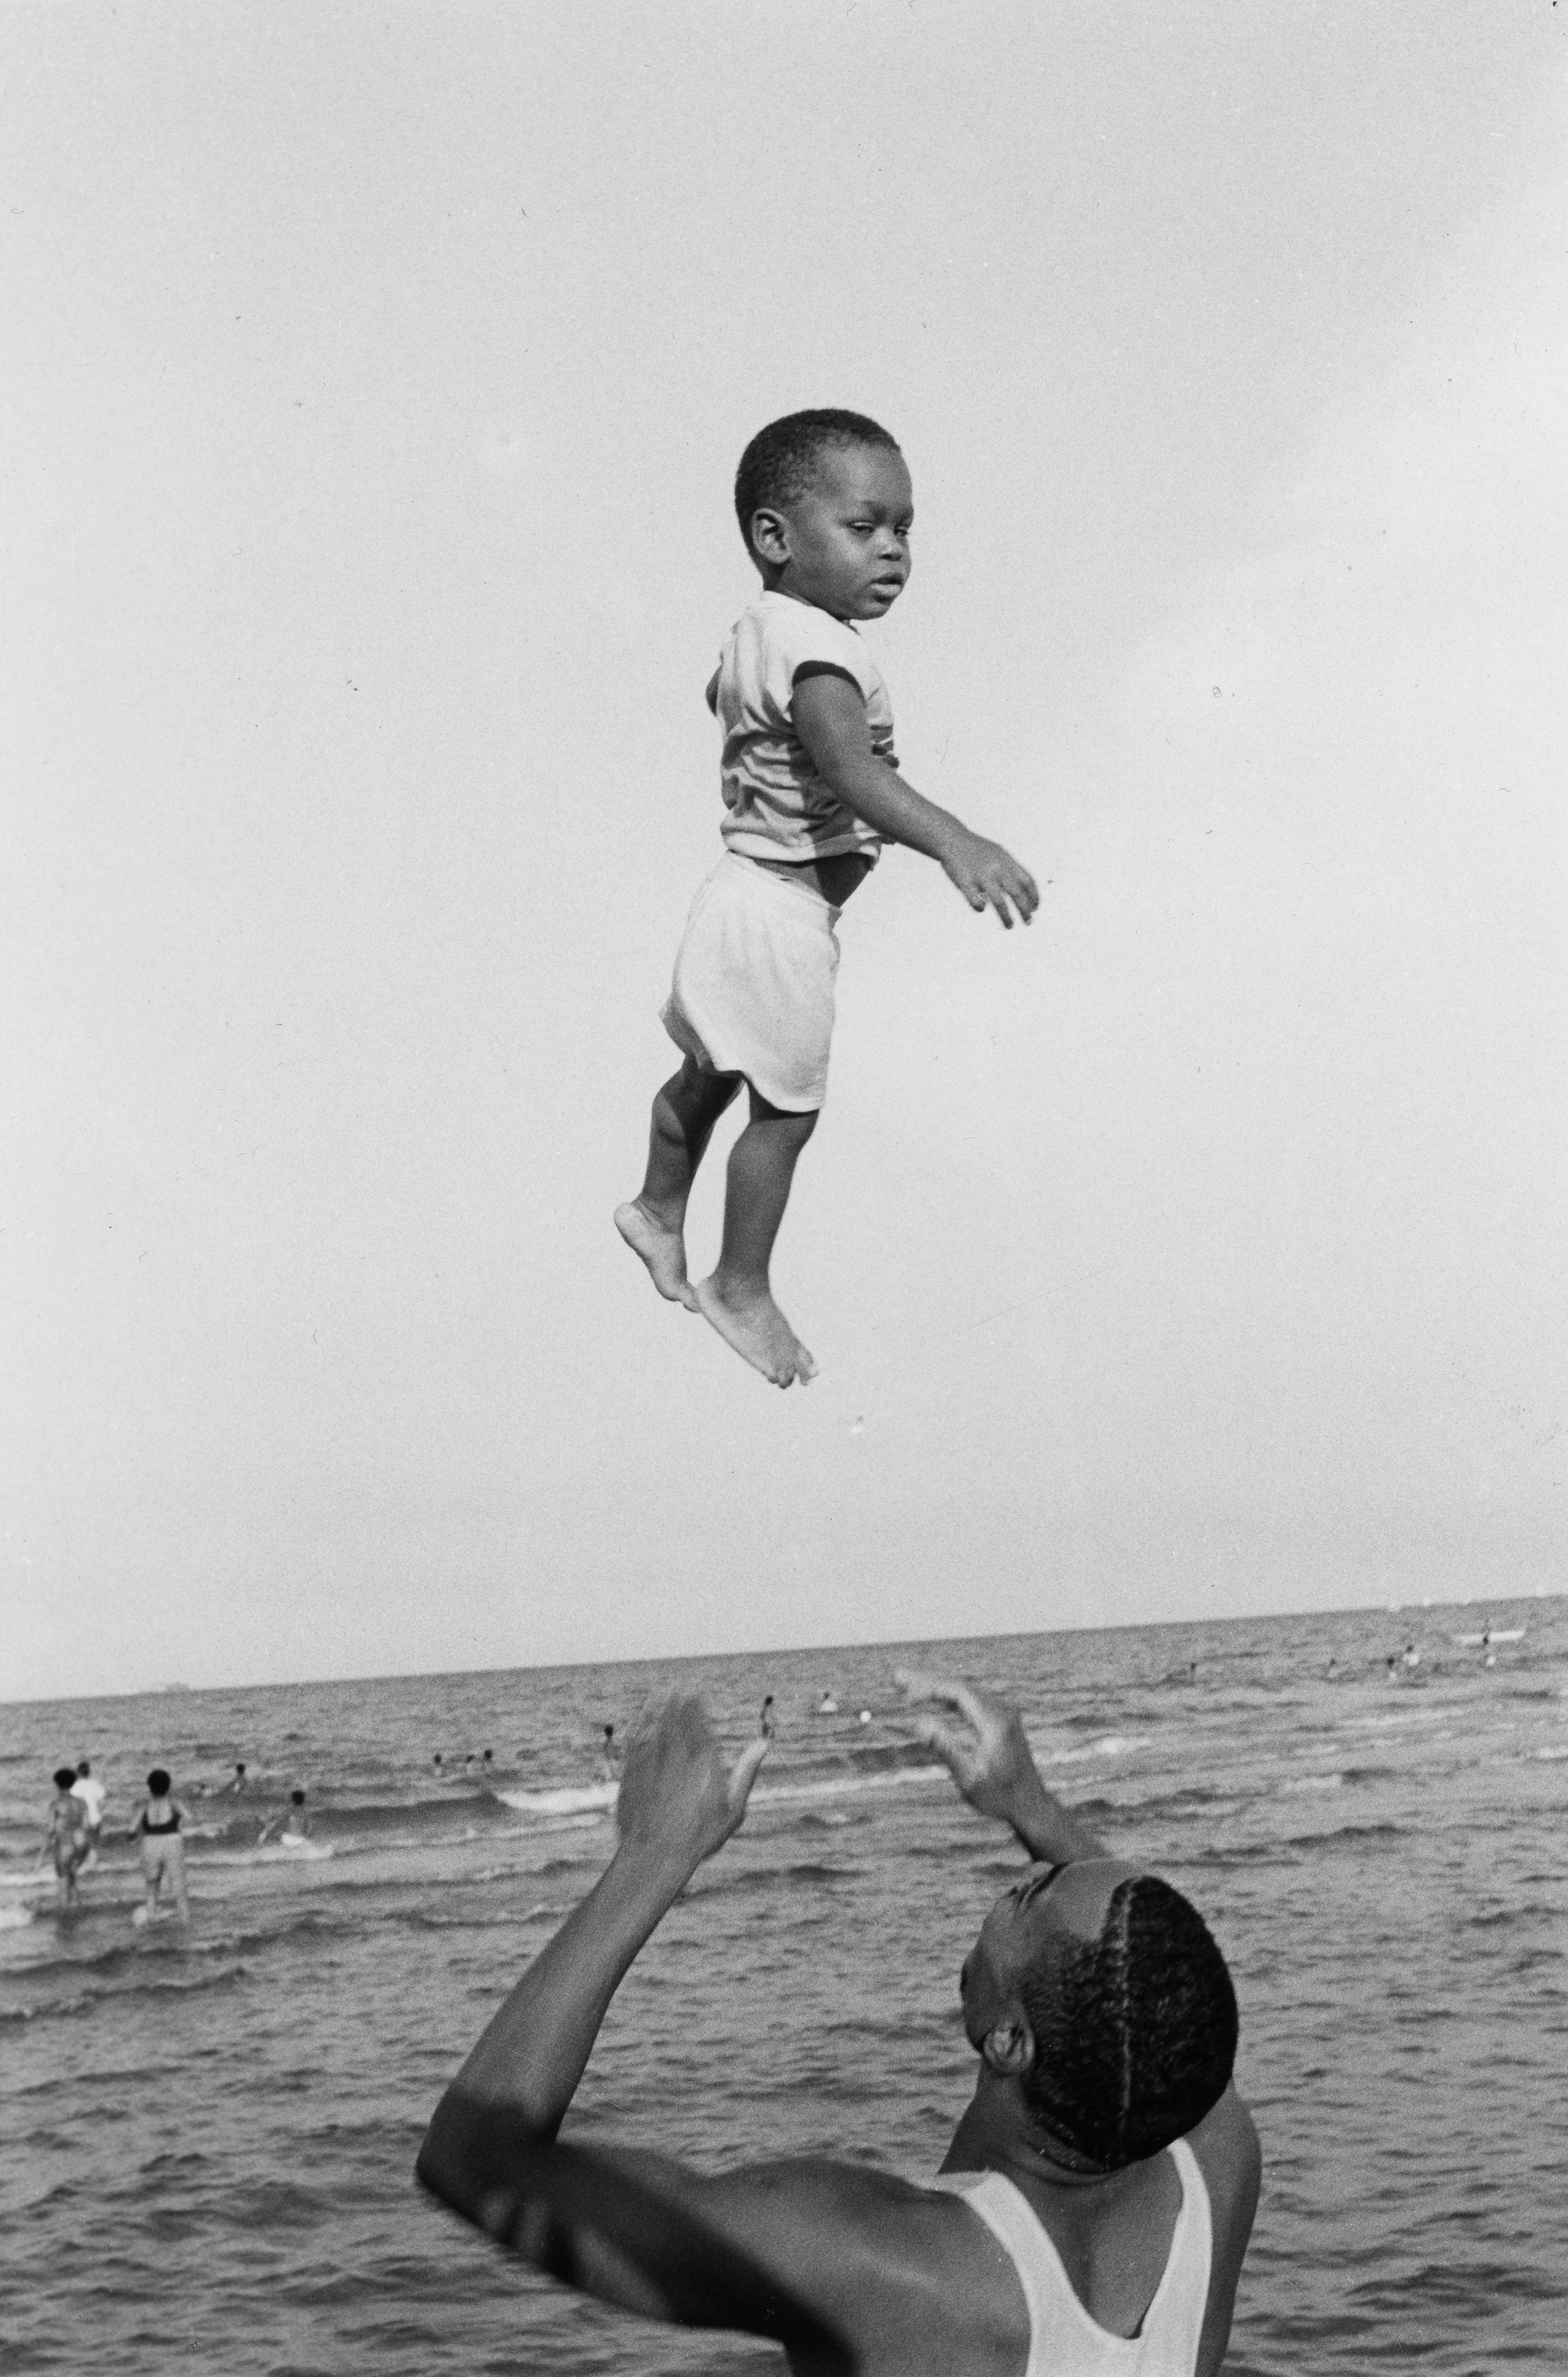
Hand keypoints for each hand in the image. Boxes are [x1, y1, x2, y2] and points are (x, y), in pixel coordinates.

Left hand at [616, 1692, 769, 1877]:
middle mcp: (677, 1755)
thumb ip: (747, 1772)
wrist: (657, 1855)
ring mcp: (651, 1762)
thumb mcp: (733, 1809)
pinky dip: (639, 1727)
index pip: (699, 1721)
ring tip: (659, 1695)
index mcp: (703, 1761)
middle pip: (675, 1718)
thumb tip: (763, 1744)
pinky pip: (636, 1741)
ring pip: (655, 1725)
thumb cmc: (701, 1836)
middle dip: (676, 1701)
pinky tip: (640, 1721)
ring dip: (657, 1707)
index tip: (695, 1692)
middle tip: (677, 1687)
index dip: (696, 1704)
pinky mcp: (632, 1772)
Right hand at [896, 1669, 1043, 1826]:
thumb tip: (918, 1723)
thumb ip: (945, 1748)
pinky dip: (950, 1699)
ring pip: (965, 1692)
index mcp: (995, 1722)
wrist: (1032, 1806)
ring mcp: (1004, 1714)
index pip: (958, 1691)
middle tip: (897, 1676)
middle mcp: (1002, 1712)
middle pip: (959, 1686)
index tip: (904, 1691)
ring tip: (907, 1686)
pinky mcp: (1002, 1721)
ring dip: (937, 1688)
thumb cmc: (1001, 1797)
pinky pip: (972, 1701)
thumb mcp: (969, 1778)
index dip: (929, 1687)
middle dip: (927, 1681)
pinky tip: (934, 1701)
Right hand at [939, 832, 1038, 927]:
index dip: (1034, 896)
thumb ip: (1012, 868)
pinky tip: (982, 908)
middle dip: (1025, 911)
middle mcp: (997, 868)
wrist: (952, 839)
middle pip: (1017, 894)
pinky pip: (976, 902)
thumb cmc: (978, 849)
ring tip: (1010, 926)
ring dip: (1007, 917)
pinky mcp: (965, 882)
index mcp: (1007, 861)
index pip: (1027, 881)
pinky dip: (980, 908)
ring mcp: (981, 875)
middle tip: (1029, 922)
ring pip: (999, 902)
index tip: (1035, 908)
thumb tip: (1028, 888)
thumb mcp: (1000, 853)